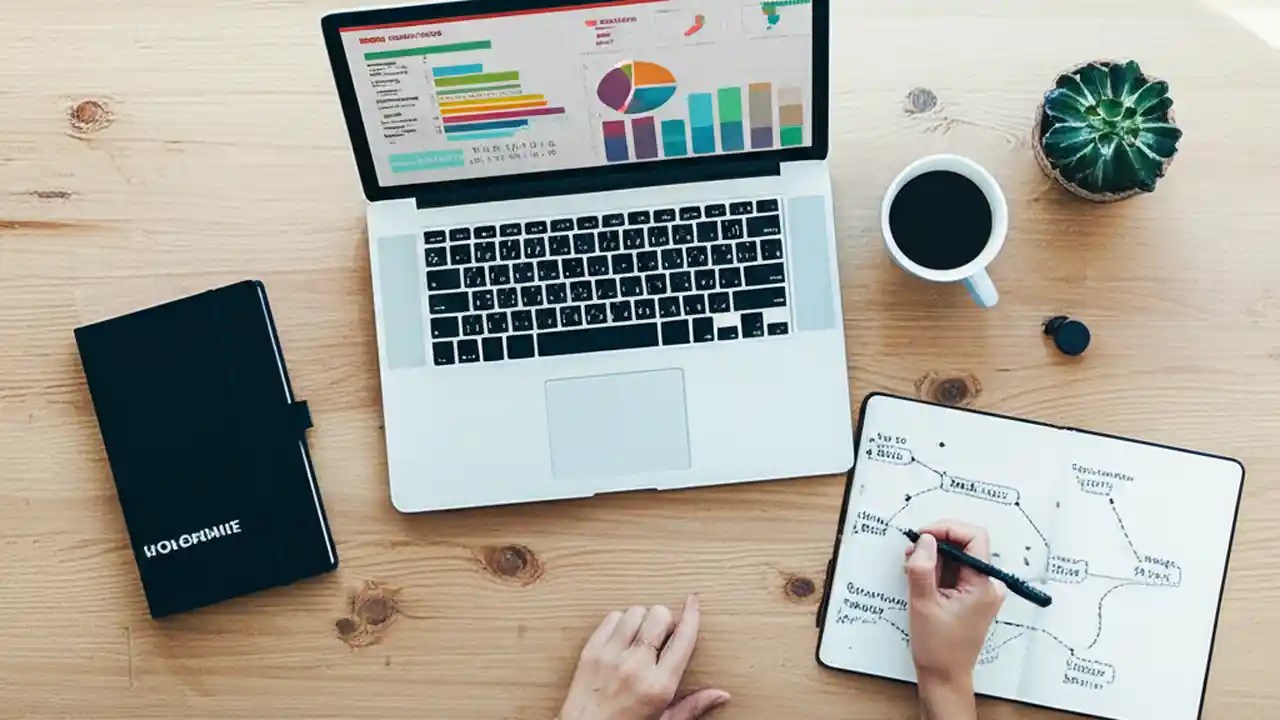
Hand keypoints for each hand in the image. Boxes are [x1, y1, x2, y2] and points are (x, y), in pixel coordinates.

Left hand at [557, 595, 729, 719]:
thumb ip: (693, 706)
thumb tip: (722, 695)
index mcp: (658, 686)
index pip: (683, 639)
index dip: (692, 615)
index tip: (693, 601)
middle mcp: (635, 667)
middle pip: (659, 616)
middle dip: (665, 620)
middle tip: (663, 634)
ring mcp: (610, 656)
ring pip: (635, 612)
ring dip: (642, 619)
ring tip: (641, 636)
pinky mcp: (591, 650)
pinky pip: (612, 618)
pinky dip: (620, 622)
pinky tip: (623, 637)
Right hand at [904, 521, 1005, 690]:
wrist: (944, 676)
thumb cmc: (938, 648)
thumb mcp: (922, 605)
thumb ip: (922, 569)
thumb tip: (926, 539)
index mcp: (983, 585)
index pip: (974, 538)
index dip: (947, 529)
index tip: (923, 535)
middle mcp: (988, 585)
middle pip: (965, 544)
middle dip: (936, 542)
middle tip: (911, 552)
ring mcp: (981, 591)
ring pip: (958, 557)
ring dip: (934, 556)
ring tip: (911, 566)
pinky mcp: (972, 596)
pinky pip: (955, 571)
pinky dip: (937, 568)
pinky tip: (920, 577)